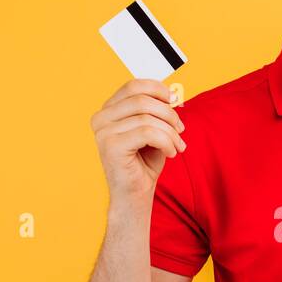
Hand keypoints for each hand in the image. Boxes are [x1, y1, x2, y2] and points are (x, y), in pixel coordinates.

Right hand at [90, 78, 186, 206]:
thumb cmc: (144, 163)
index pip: (133, 86)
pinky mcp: (111, 146)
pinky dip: (167, 142)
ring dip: (170, 132)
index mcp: (108, 110)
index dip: (158, 89)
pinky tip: (171, 153)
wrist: (135, 195)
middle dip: (168, 113)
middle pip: (142, 99)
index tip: (175, 101)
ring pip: (148, 118)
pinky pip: (148, 133)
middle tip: (181, 130)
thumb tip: (173, 94)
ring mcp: (103, 132)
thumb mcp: (153, 129)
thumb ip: (157, 109)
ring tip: (178, 146)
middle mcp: (101, 118)